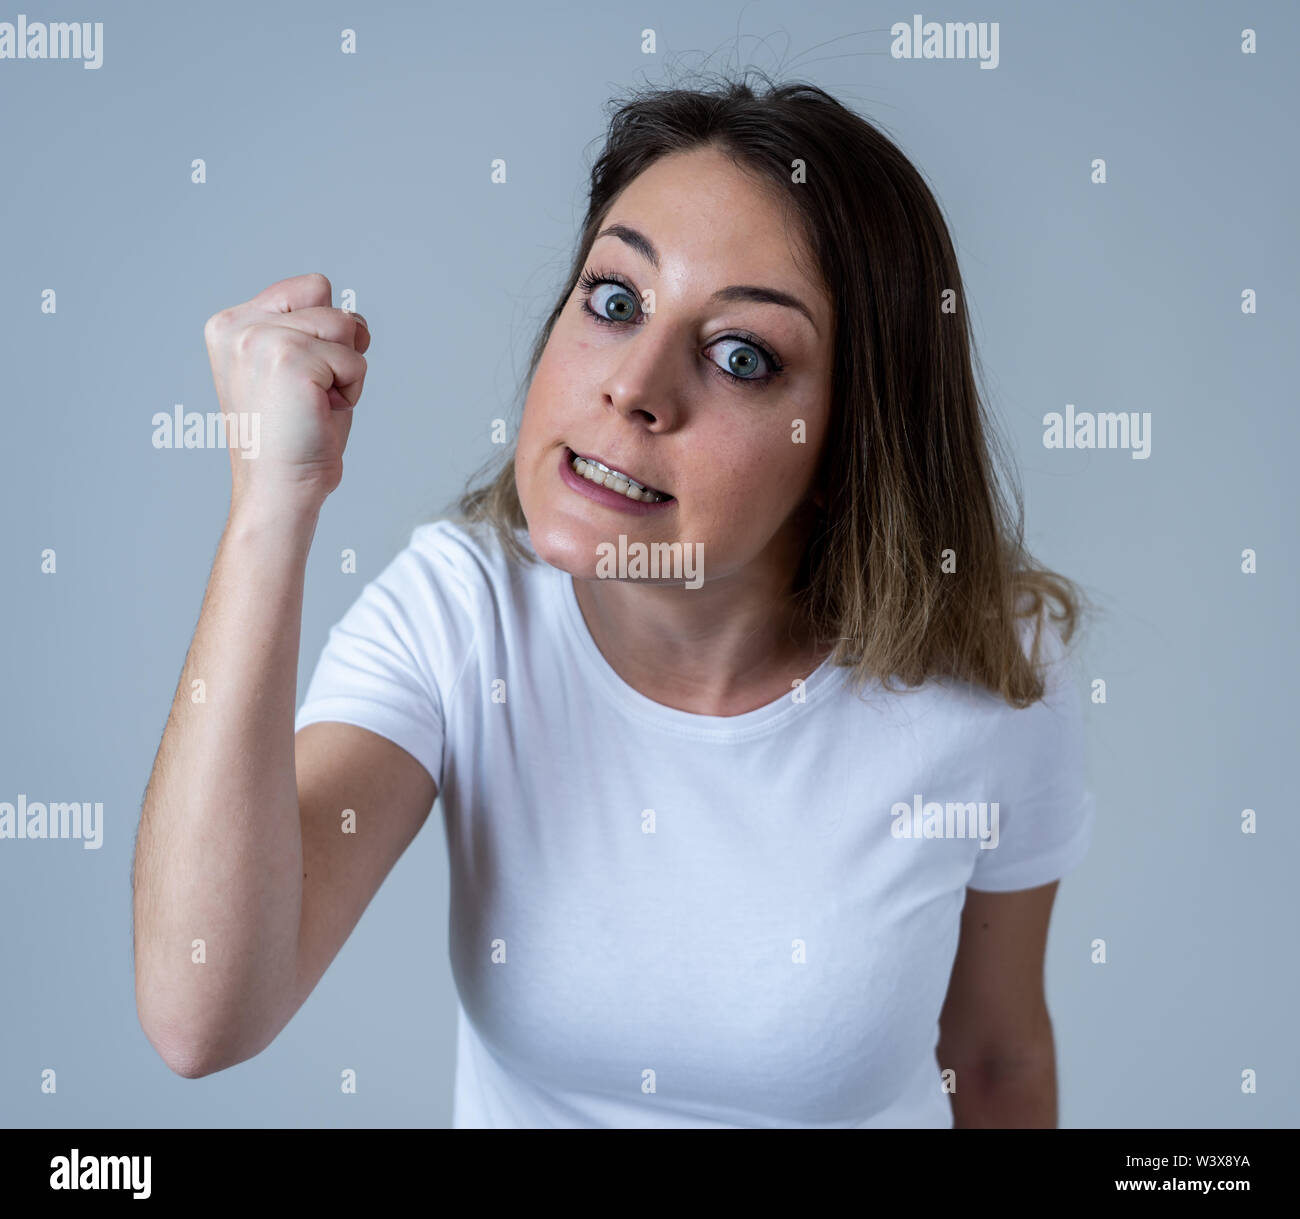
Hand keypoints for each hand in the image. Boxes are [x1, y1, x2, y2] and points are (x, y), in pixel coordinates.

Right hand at [203, 272, 369, 517]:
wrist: (279, 490)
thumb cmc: (294, 439)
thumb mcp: (293, 370)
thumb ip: (310, 331)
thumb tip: (355, 319)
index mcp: (231, 324)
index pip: (310, 287)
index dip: (326, 331)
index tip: (302, 376)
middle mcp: (238, 325)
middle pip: (330, 299)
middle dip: (338, 347)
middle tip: (311, 393)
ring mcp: (261, 339)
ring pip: (346, 326)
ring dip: (346, 371)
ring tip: (315, 404)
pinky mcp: (290, 358)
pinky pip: (356, 360)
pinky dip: (351, 392)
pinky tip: (320, 414)